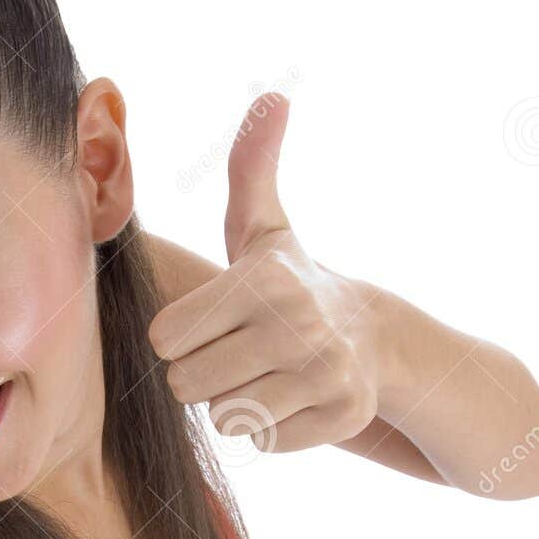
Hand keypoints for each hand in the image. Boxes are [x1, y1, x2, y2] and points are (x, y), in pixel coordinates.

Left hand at [147, 93, 380, 453]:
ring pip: (226, 417)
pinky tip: (295, 397)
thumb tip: (273, 96)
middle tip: (239, 351)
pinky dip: (273, 428)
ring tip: (266, 372)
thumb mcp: (264, 228)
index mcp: (263, 278)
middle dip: (203, 374)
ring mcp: (325, 374)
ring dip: (236, 402)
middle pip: (188, 384)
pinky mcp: (343, 417)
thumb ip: (251, 168)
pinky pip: (264, 442)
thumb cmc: (290, 283)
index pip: (165, 338)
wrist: (373, 338)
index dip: (180, 336)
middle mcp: (297, 324)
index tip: (213, 321)